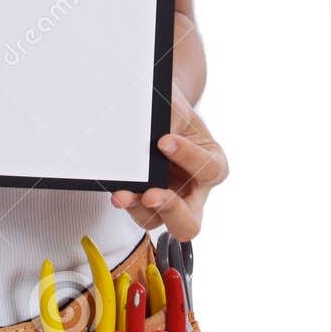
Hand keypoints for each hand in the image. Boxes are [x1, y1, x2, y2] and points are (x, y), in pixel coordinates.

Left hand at [110, 80, 227, 240]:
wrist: (160, 112)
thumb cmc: (174, 113)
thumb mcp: (176, 110)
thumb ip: (168, 119)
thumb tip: (149, 129)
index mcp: (212, 164)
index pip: (208, 168)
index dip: (188, 156)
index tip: (164, 141)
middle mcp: (194, 190)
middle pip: (189, 221)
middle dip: (170, 210)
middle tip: (151, 195)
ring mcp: (169, 199)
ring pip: (157, 220)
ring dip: (138, 209)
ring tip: (123, 195)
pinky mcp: (146, 199)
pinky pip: (137, 209)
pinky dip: (127, 202)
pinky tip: (118, 192)